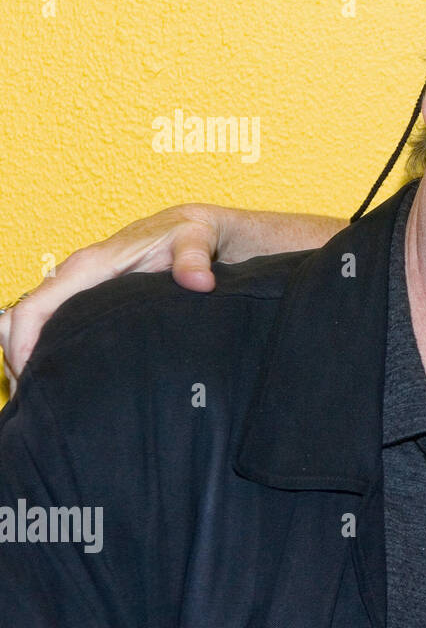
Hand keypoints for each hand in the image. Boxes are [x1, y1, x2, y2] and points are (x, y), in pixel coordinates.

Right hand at [0, 204, 224, 382]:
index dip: (24, 345)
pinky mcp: (89, 297)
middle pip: (24, 321)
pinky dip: (47, 350)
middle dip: (21, 359)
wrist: (195, 228)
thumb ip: (194, 259)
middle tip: (39, 400)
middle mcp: (75, 276)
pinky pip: (52, 324)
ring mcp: (79, 287)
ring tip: (47, 397)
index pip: (35, 309)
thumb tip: (200, 282)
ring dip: (32, 357)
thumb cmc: (192, 233)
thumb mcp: (196, 239)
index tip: (32, 380)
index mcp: (90, 266)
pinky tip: (64, 378)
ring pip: (34, 325)